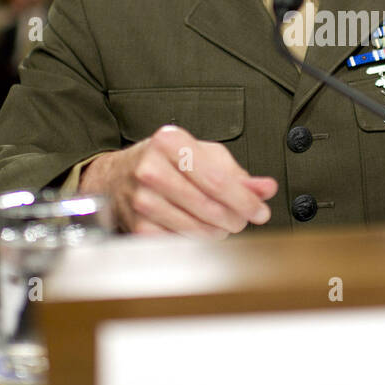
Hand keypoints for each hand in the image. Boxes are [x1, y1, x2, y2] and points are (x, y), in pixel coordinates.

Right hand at [79, 125, 276, 237]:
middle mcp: (151, 168)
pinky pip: (181, 241)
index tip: (261, 212)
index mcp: (170, 142)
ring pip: (197, 228)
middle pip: (209, 206)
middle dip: (234, 218)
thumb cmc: (166, 162)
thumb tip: (266, 189)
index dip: (245, 200)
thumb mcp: (203, 155)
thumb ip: (238, 173)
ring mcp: (141, 199)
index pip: (217, 180)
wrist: (117, 176)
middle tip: (242, 219)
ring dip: (218, 231)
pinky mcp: (137, 225)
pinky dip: (196, 240)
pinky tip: (197, 228)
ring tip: (221, 223)